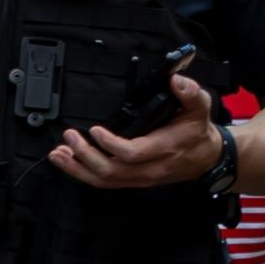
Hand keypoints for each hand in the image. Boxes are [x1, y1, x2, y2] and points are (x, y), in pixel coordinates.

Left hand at [49, 97, 228, 191]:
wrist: (206, 157)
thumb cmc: (197, 131)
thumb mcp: (200, 107)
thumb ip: (190, 92)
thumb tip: (176, 81)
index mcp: (164, 149)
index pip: (133, 153)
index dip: (111, 145)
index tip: (95, 130)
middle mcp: (150, 169)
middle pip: (111, 171)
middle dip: (85, 156)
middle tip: (69, 137)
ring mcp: (140, 179)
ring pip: (104, 181)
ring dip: (78, 168)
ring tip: (58, 154)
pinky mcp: (133, 181)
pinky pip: (105, 183)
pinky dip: (83, 174)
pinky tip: (68, 162)